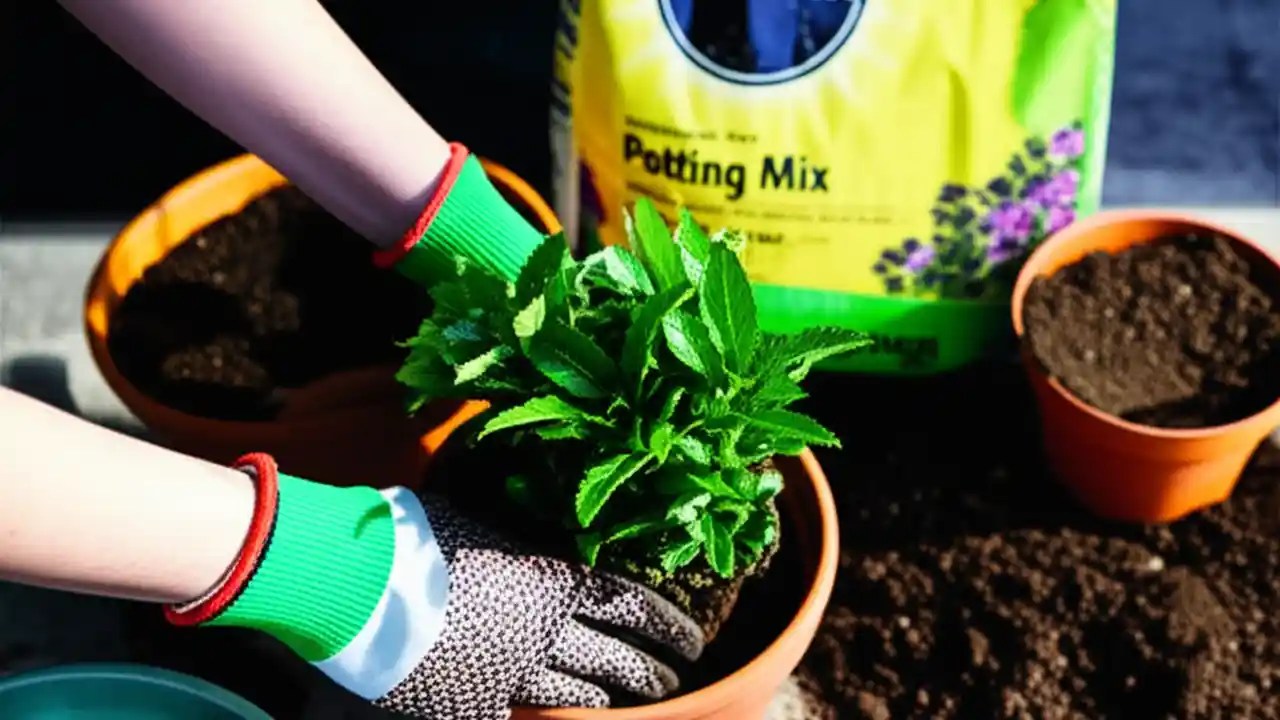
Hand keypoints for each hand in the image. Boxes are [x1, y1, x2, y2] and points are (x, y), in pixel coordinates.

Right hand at [377, 496, 704, 718]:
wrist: (355, 584)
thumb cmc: (416, 534)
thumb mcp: (481, 525)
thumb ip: (519, 548)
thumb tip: (534, 548)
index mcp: (552, 581)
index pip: (633, 606)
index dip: (669, 625)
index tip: (692, 639)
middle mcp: (544, 634)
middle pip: (618, 661)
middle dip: (652, 674)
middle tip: (670, 679)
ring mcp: (511, 678)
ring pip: (580, 697)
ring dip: (608, 700)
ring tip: (625, 703)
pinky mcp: (473, 708)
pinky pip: (523, 719)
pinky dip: (541, 717)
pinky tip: (553, 719)